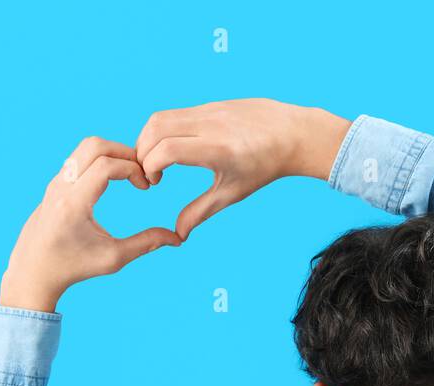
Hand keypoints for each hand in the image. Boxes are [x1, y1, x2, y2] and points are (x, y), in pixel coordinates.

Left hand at [0, 137, 181, 312]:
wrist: (33, 270)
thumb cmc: (74, 267)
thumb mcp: (113, 259)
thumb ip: (145, 244)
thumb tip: (176, 238)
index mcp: (73, 204)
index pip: (106, 166)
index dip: (133, 169)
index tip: (146, 186)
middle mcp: (61, 187)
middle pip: (94, 145)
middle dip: (124, 152)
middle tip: (141, 171)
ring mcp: (55, 182)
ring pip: (85, 147)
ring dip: (112, 153)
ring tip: (130, 174)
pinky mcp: (55, 183)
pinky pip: (79, 157)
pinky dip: (101, 159)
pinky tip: (114, 179)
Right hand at [135, 98, 350, 239]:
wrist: (292, 134)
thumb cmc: (264, 167)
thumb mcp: (233, 192)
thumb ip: (201, 211)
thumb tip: (178, 234)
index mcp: (217, 149)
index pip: (167, 150)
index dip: (150, 166)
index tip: (155, 183)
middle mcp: (211, 124)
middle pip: (156, 128)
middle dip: (142, 151)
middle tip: (149, 173)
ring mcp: (209, 109)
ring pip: (161, 116)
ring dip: (148, 139)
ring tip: (156, 161)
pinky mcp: (210, 103)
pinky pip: (176, 113)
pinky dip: (163, 130)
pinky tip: (172, 148)